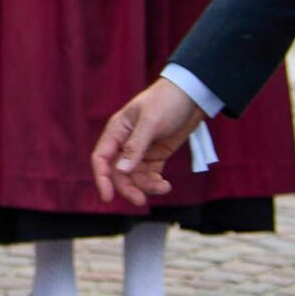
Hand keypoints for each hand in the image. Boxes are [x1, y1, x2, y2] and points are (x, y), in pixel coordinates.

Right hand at [91, 78, 203, 206]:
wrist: (193, 95)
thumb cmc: (167, 100)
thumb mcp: (151, 121)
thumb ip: (136, 146)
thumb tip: (120, 170)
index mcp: (118, 130)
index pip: (101, 157)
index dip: (102, 178)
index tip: (108, 197)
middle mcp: (126, 143)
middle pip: (119, 173)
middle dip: (128, 188)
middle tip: (140, 201)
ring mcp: (141, 151)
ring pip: (135, 177)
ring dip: (146, 186)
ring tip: (164, 187)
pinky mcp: (156, 156)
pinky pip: (150, 175)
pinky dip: (155, 183)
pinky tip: (165, 185)